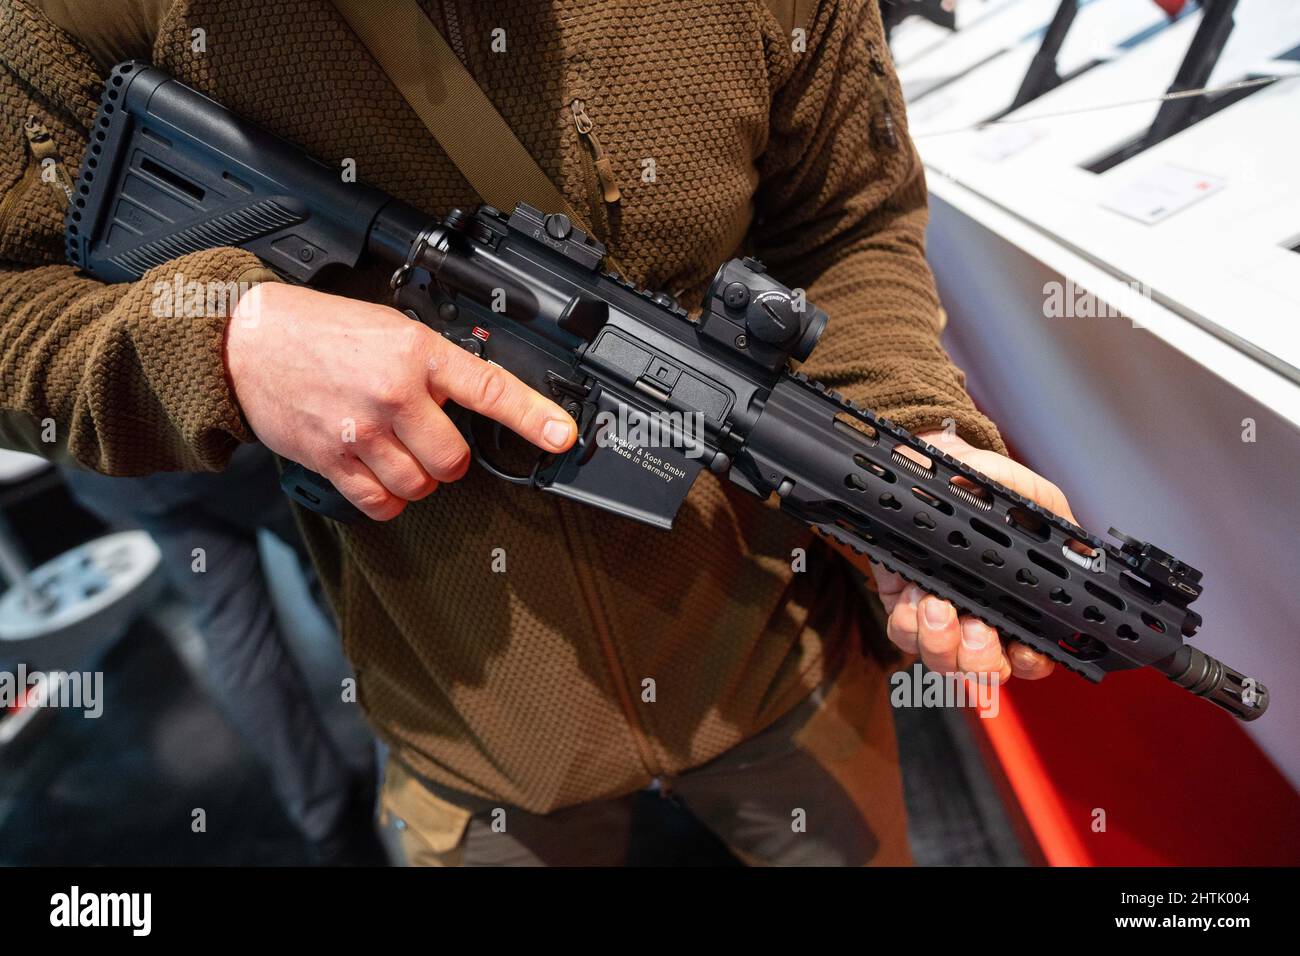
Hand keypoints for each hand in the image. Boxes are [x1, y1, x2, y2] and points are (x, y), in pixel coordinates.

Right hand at [225, 283, 576, 519]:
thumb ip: (435, 364)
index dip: (532, 415)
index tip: (561, 435)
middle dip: (450, 457)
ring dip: (419, 479)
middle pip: (454, 459)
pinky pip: (382, 503)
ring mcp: (361, 431)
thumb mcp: (392, 329)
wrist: (250, 341)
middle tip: (430, 438)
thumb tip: (480, 395)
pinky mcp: (332, 460)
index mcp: (416, 353)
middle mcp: (393, 394)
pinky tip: (379, 474)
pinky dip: (389, 499)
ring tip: (399, 452)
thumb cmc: (323, 333)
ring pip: (421, 486)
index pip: (488, 388)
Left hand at [869, 430, 1076, 682]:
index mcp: (1015, 601)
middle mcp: (978, 617)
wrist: (929, 460)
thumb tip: (1084, 550)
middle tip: (975, 626)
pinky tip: (915, 590)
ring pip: (940, 659)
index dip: (1026, 662)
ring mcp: (939, 615)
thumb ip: (1053, 523)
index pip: (1029, 655)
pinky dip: (908, 620)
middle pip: (982, 669)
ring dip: (940, 639)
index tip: (1022, 649)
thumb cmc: (983, 482)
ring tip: (937, 603)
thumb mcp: (1027, 494)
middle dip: (978, 657)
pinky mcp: (902, 603)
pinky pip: (903, 633)